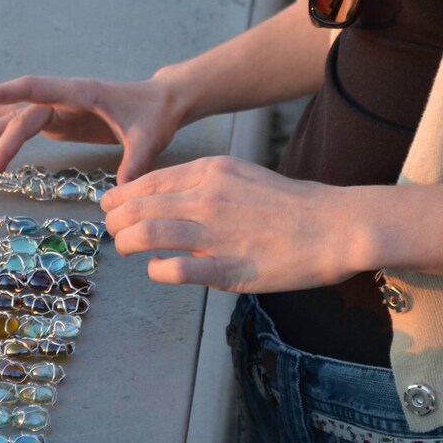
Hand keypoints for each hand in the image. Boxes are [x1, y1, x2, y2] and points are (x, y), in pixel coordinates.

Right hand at [0, 75, 180, 187]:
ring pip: (19, 117)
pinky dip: (4, 121)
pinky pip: (28, 121)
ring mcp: (62, 107)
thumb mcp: (150, 139)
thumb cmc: (156, 115)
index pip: (36, 90)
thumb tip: (120, 192)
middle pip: (23, 114)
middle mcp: (66, 97)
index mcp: (82, 93)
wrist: (163, 101)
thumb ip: (135, 163)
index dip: (3, 94)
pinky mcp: (63, 119)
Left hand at [100, 155, 365, 291]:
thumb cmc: (288, 204)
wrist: (331, 226)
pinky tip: (158, 270)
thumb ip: (203, 185)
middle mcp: (207, 197)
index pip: (148, 181)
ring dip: (126, 243)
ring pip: (146, 233)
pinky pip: (175, 270)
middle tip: (112, 231)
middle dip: (115, 220)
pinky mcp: (226, 267)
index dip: (121, 196)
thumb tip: (166, 201)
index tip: (111, 207)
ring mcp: (215, 232)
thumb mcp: (241, 175)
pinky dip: (156, 271)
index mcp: (211, 171)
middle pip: (138, 206)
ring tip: (125, 249)